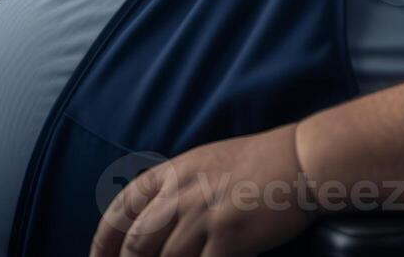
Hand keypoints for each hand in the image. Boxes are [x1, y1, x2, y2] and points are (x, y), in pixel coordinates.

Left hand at [90, 123, 319, 256]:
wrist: (300, 160)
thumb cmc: (259, 163)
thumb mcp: (207, 162)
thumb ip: (177, 188)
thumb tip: (151, 226)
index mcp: (174, 172)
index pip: (122, 208)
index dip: (103, 241)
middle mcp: (182, 192)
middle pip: (137, 243)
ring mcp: (204, 216)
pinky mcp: (228, 238)